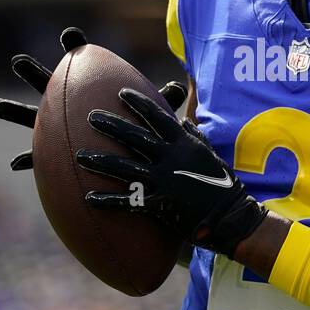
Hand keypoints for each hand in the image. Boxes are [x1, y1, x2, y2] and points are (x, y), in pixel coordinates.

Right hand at [0, 27, 187, 171]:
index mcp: (89, 91)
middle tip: (18, 60)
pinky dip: (27, 160)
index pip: (82, 65)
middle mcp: (69, 106)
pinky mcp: (54, 154)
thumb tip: (179, 87)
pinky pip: (38, 159)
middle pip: (48, 86)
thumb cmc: (136, 133)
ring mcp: (56, 129)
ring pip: (32, 119)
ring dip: (15, 112)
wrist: (123, 164)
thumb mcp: (149, 117)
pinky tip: (15, 164)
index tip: (71, 35)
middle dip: (33, 73)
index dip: (76, 49)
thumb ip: (160, 102)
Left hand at [75, 87, 266, 255]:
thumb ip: (194, 137)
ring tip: (79, 156)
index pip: (159, 117)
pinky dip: (109, 200)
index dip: (139, 103)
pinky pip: (130, 201)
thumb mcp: (209, 155)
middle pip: (136, 138)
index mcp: (185, 144)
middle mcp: (173, 159)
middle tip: (90, 117)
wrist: (230, 216)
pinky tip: (89, 198)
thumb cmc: (221, 184)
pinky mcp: (161, 204)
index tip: (121, 92)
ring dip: (101, 162)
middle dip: (112, 125)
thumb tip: (183, 121)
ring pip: (127, 168)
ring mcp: (166, 181)